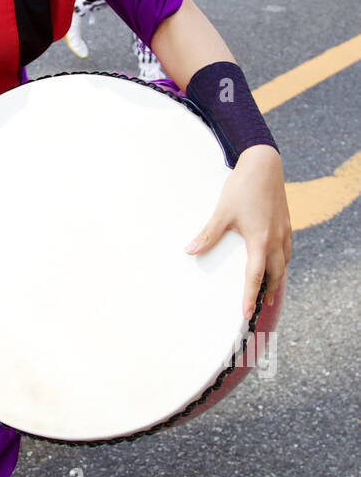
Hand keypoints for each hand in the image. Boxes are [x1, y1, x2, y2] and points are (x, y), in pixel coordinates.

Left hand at [185, 146, 291, 320]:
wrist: (264, 164)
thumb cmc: (243, 186)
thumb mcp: (222, 212)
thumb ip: (208, 234)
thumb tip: (190, 251)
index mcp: (260, 240)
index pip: (256, 276)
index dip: (250, 296)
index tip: (247, 312)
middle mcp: (276, 238)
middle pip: (276, 274)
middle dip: (269, 292)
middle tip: (261, 306)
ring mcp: (284, 231)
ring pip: (284, 262)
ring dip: (277, 278)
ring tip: (269, 290)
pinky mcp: (286, 223)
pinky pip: (286, 249)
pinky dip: (281, 261)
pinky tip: (275, 261)